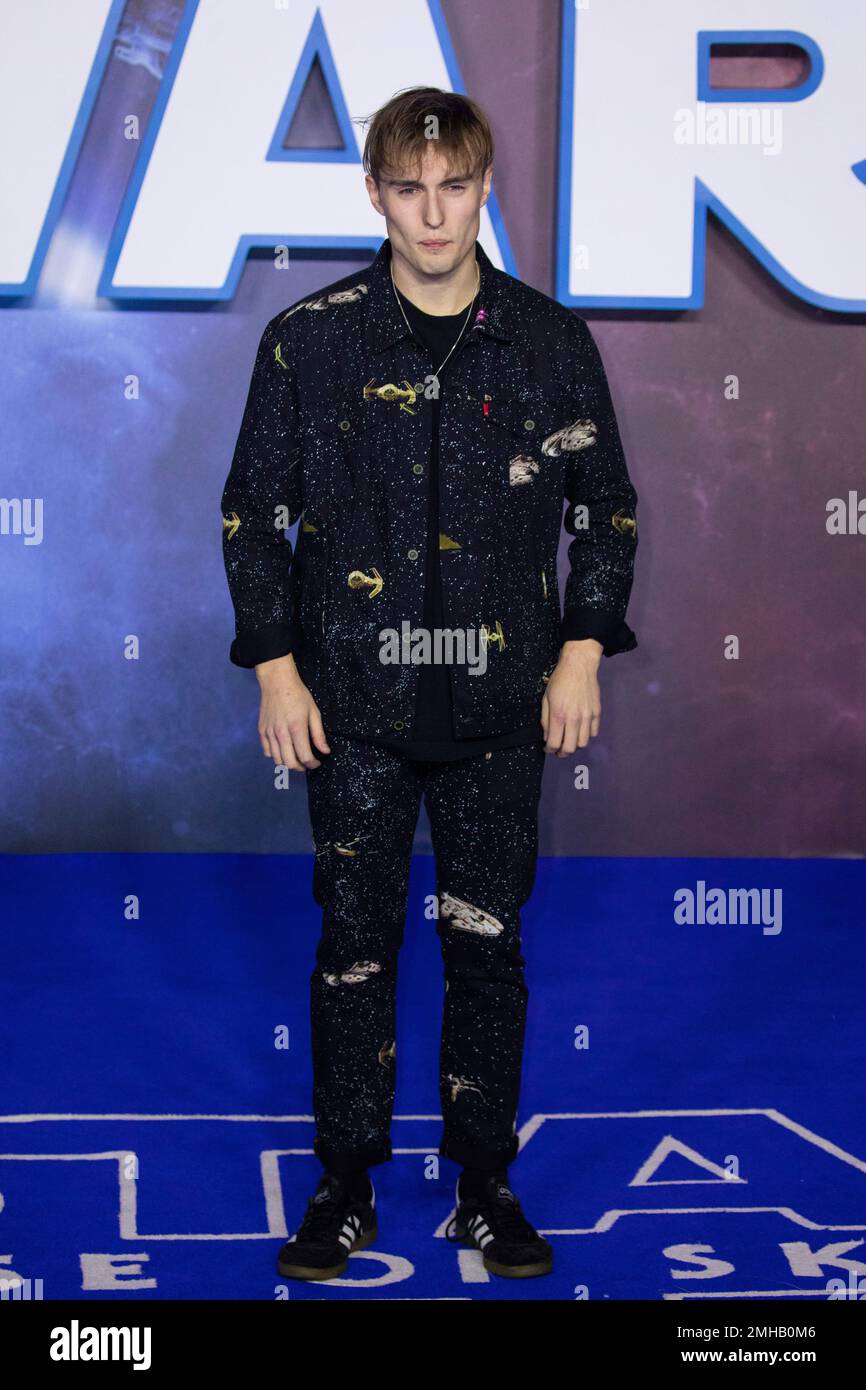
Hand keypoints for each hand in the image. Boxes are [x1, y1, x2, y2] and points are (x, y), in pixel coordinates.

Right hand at [255, 654, 330, 769]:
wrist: (277, 682)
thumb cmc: (298, 695)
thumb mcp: (314, 712)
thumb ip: (319, 734)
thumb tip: (325, 751)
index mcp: (297, 728)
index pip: (304, 757)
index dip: (313, 764)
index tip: (317, 762)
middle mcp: (281, 733)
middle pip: (289, 763)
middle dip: (300, 767)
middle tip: (307, 763)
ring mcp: (269, 733)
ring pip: (277, 760)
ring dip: (288, 763)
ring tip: (296, 758)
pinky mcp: (262, 731)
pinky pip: (267, 752)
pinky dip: (275, 756)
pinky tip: (283, 750)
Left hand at [541, 640, 602, 755]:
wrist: (579, 666)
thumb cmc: (559, 681)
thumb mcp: (546, 699)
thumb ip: (545, 720)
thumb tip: (547, 737)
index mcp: (559, 715)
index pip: (554, 743)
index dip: (549, 750)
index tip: (548, 749)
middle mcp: (574, 719)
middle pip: (570, 748)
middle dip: (562, 753)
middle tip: (558, 750)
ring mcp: (587, 717)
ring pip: (583, 743)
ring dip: (575, 746)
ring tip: (570, 741)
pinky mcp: (597, 713)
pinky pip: (593, 733)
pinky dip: (586, 736)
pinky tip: (580, 731)